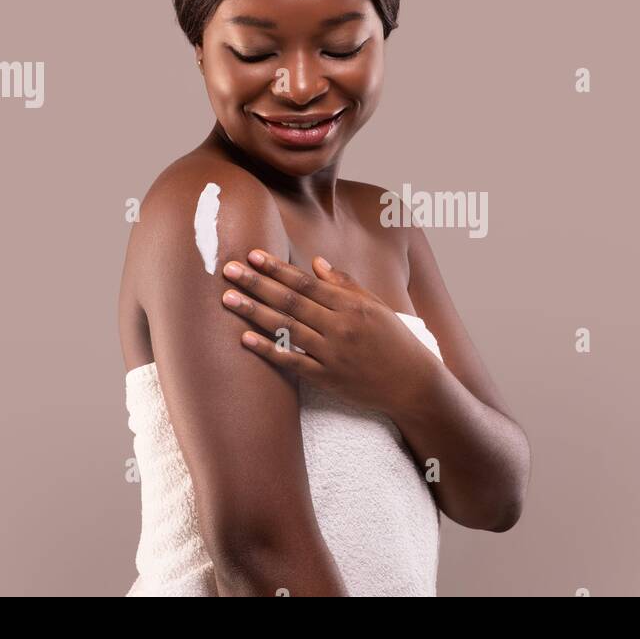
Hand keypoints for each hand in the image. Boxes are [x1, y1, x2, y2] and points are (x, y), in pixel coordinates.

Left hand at [219, 249, 438, 415]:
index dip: (277, 268)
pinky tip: (244, 339)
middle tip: (228, 270)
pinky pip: (291, 361)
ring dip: (254, 312)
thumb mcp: (375, 306)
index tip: (253, 255)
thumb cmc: (395, 340)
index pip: (306, 282)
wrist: (412, 383)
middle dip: (256, 283)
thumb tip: (315, 263)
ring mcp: (331, 353)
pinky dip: (267, 350)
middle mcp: (339, 326)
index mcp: (351, 305)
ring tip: (228, 299)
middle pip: (290, 301)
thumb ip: (344, 284)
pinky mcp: (326, 378)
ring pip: (285, 328)